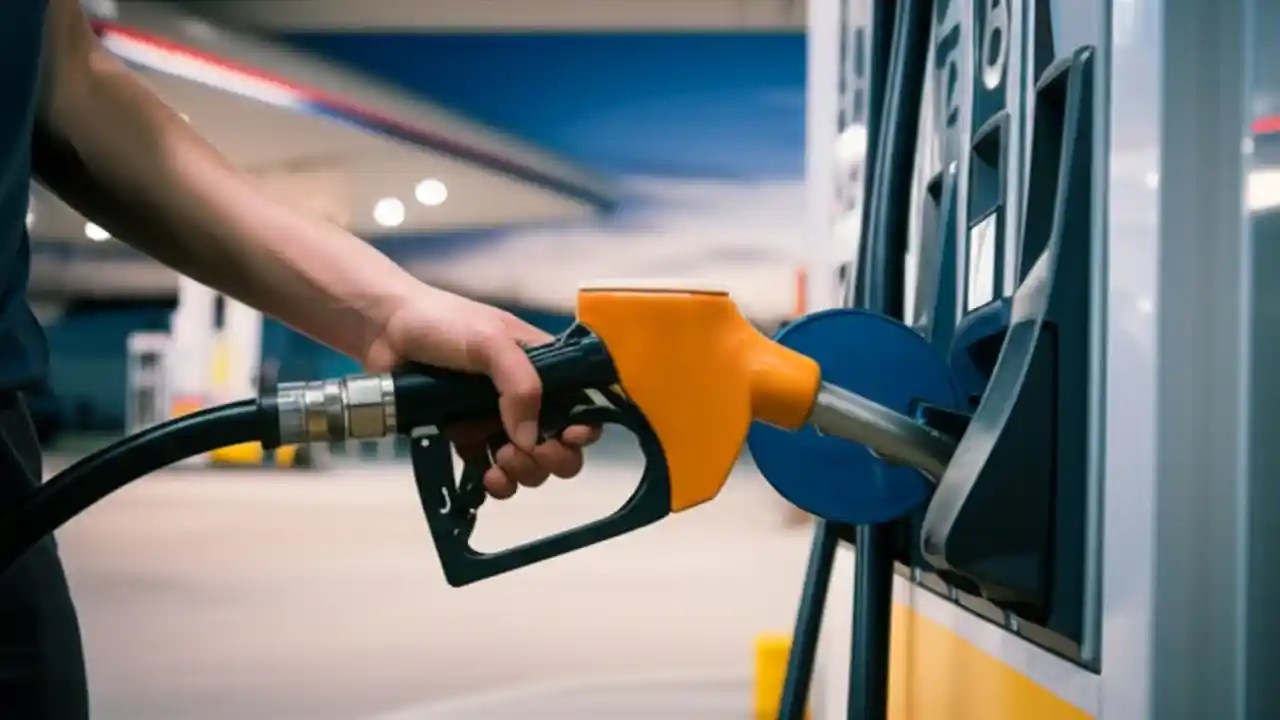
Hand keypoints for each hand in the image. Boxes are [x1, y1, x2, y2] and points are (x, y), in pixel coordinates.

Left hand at [361, 286, 600, 498]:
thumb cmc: (442, 323)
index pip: (582, 404)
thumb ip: (520, 386)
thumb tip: (530, 439)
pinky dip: (495, 484)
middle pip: (561, 445)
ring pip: (529, 464)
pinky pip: (492, 472)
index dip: (583, 428)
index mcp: (543, 368)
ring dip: (523, 473)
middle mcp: (525, 397)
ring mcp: (495, 420)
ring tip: (500, 463)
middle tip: (527, 453)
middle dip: (552, 458)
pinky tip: (485, 479)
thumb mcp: (490, 342)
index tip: (567, 436)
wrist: (384, 329)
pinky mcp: (466, 438)